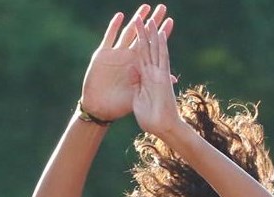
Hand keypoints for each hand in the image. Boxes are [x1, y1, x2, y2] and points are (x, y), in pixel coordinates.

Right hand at [79, 5, 161, 123]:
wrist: (100, 109)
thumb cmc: (119, 105)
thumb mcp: (140, 94)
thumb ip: (153, 83)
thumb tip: (173, 78)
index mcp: (139, 66)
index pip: (153, 46)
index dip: (161, 34)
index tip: (170, 21)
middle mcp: (129, 57)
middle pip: (143, 35)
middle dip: (152, 21)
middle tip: (162, 7)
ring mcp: (116, 54)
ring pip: (128, 32)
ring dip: (136, 20)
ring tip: (145, 8)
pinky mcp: (102, 55)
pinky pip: (109, 37)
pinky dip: (114, 26)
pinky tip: (121, 16)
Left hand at [129, 7, 181, 139]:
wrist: (162, 128)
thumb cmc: (151, 118)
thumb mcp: (138, 98)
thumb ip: (136, 84)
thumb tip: (132, 73)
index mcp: (146, 77)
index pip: (142, 55)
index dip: (140, 42)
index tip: (139, 31)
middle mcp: (153, 72)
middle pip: (148, 48)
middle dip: (145, 33)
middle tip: (145, 16)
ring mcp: (158, 74)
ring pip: (154, 49)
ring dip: (152, 34)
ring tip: (150, 18)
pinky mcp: (162, 77)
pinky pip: (161, 58)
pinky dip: (161, 45)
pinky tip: (160, 33)